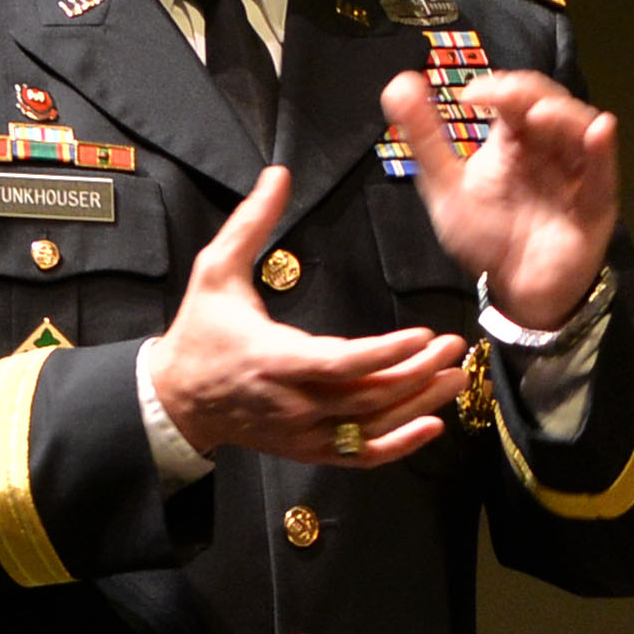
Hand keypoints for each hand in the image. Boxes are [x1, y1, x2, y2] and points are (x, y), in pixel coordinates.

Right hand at [138, 167, 469, 465]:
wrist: (178, 398)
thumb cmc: (201, 331)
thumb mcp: (216, 270)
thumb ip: (251, 223)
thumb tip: (278, 176)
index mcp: (275, 359)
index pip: (341, 362)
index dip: (386, 353)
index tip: (422, 335)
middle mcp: (294, 402)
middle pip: (369, 396)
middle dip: (418, 373)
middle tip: (454, 347)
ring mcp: (304, 432)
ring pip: (373, 427)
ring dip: (420, 404)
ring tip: (455, 375)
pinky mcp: (309, 449)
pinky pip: (362, 456)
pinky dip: (400, 445)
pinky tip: (431, 424)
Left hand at [387, 65, 622, 327]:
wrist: (512, 292)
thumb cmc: (486, 238)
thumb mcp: (446, 187)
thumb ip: (425, 139)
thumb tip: (398, 83)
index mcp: (516, 140)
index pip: (514, 97)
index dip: (498, 87)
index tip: (468, 97)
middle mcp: (549, 148)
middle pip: (551, 101)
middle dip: (528, 92)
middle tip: (501, 97)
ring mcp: (576, 173)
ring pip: (581, 127)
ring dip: (563, 114)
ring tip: (539, 115)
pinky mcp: (595, 204)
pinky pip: (604, 173)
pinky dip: (603, 150)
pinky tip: (600, 132)